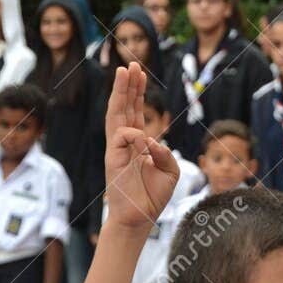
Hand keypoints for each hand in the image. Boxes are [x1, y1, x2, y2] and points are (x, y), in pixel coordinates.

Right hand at [103, 63, 180, 234]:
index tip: (140, 72)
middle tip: (132, 63)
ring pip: (116, 114)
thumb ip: (166, 153)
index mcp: (139, 144)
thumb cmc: (152, 197)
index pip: (136, 112)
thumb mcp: (170, 172)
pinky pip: (122, 136)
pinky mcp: (112, 158)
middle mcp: (126, 143)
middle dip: (129, 85)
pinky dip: (135, 134)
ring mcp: (117, 149)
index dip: (138, 92)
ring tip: (124, 71)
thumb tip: (152, 140)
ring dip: (120, 92)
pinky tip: (143, 142)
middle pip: (125, 107)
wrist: (138, 219)